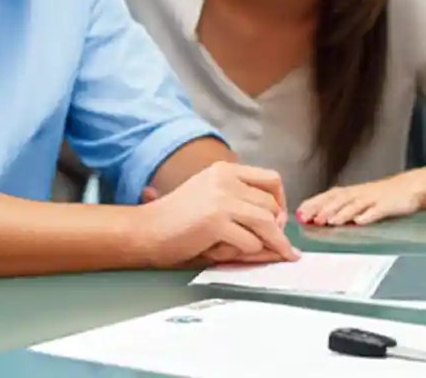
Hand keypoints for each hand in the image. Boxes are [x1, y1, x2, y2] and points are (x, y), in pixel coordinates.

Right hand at [135, 163, 299, 267]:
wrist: (145, 231)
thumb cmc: (176, 221)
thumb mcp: (212, 202)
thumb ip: (242, 208)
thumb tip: (281, 231)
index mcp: (224, 170)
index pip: (271, 179)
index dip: (281, 201)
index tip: (279, 219)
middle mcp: (225, 179)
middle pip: (271, 204)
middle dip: (279, 227)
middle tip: (278, 244)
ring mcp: (221, 199)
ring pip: (266, 222)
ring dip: (273, 242)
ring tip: (278, 254)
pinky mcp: (216, 221)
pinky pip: (250, 241)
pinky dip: (249, 252)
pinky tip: (237, 253)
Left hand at [297, 176, 422, 226]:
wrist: (410, 187)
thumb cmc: (382, 196)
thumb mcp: (359, 199)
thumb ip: (341, 208)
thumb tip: (317, 217)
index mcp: (351, 192)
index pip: (328, 196)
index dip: (314, 204)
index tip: (299, 213)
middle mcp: (359, 194)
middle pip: (339, 200)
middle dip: (324, 209)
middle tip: (310, 219)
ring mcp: (374, 199)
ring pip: (355, 205)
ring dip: (342, 213)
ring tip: (330, 222)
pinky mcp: (387, 205)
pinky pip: (376, 211)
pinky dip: (367, 216)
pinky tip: (359, 222)